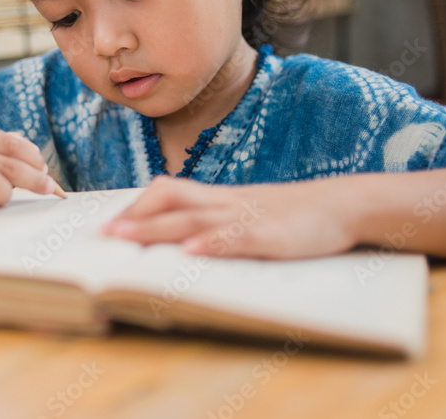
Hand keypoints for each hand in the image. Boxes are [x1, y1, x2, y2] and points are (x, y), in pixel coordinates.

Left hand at [101, 176, 358, 258]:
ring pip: (193, 217)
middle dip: (135, 215)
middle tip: (104, 234)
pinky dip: (211, 243)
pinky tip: (190, 253)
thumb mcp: (251, 215)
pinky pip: (235, 236)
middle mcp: (226, 203)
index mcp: (221, 199)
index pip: (170, 192)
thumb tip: (183, 242)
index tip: (108, 223)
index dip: (137, 205)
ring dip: (156, 228)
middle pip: (171, 199)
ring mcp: (247, 217)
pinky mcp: (269, 234)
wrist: (342, 204)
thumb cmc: (294, 215)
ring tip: (126, 239)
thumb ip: (219, 224)